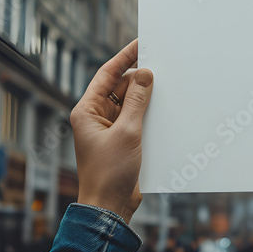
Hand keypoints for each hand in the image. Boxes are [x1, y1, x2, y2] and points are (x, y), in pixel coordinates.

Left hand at [70, 40, 153, 222]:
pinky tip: (163, 109)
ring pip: (129, 103)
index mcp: (87, 111)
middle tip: (160, 64)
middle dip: (138, 77)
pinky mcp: (122, 141)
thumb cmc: (109, 173)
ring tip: (165, 85)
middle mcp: (96, 117)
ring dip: (145, 96)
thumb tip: (144, 75)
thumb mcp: (127, 132)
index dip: (124, 57)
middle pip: (119, 87)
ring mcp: (109, 129)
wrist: (109, 207)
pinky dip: (148, 113)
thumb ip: (136, 101)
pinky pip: (136, 119)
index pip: (106, 75)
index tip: (140, 44)